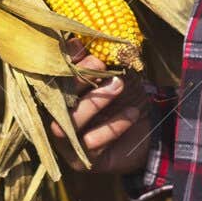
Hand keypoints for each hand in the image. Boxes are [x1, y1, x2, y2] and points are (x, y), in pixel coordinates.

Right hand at [47, 39, 156, 174]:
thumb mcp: (114, 71)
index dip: (62, 62)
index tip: (84, 47)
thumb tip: (77, 41)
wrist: (153, 128)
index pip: (48, 77)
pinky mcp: (81, 160)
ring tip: (119, 85)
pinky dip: (113, 126)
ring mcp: (65, 142)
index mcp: (58, 94)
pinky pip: (91, 143)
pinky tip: (132, 113)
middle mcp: (55, 118)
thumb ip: (94, 59)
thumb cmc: (126, 94)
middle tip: (102, 64)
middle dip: (77, 80)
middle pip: (53, 101)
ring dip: (94, 102)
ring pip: (65, 125)